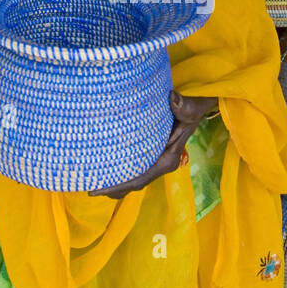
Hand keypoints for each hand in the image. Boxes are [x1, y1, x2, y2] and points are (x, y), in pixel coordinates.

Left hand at [87, 92, 216, 198]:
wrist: (197, 108)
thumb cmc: (191, 109)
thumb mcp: (189, 108)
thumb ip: (183, 106)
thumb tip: (173, 98)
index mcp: (168, 160)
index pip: (139, 178)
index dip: (118, 186)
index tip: (97, 189)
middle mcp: (162, 165)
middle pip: (134, 184)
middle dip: (113, 189)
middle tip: (89, 189)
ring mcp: (158, 162)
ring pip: (135, 180)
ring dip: (116, 184)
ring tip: (93, 185)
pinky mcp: (154, 157)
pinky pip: (136, 170)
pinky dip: (121, 174)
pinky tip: (106, 173)